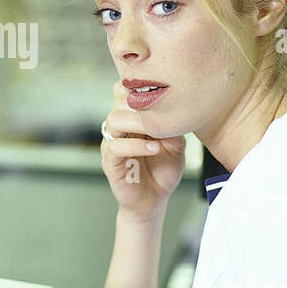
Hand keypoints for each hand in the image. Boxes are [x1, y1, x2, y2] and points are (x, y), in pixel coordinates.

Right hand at [101, 80, 185, 220]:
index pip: (123, 91)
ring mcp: (112, 143)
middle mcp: (118, 128)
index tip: (160, 91)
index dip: (137, 86)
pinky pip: (116, 147)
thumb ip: (173, 127)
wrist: (154, 200)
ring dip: (138, 123)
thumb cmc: (162, 170)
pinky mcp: (110, 162)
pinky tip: (154, 148)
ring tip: (158, 133)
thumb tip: (176, 111)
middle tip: (162, 112)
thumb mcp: (176, 145)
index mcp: (131, 119)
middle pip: (118, 101)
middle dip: (140, 104)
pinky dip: (136, 145)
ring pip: (114, 120)